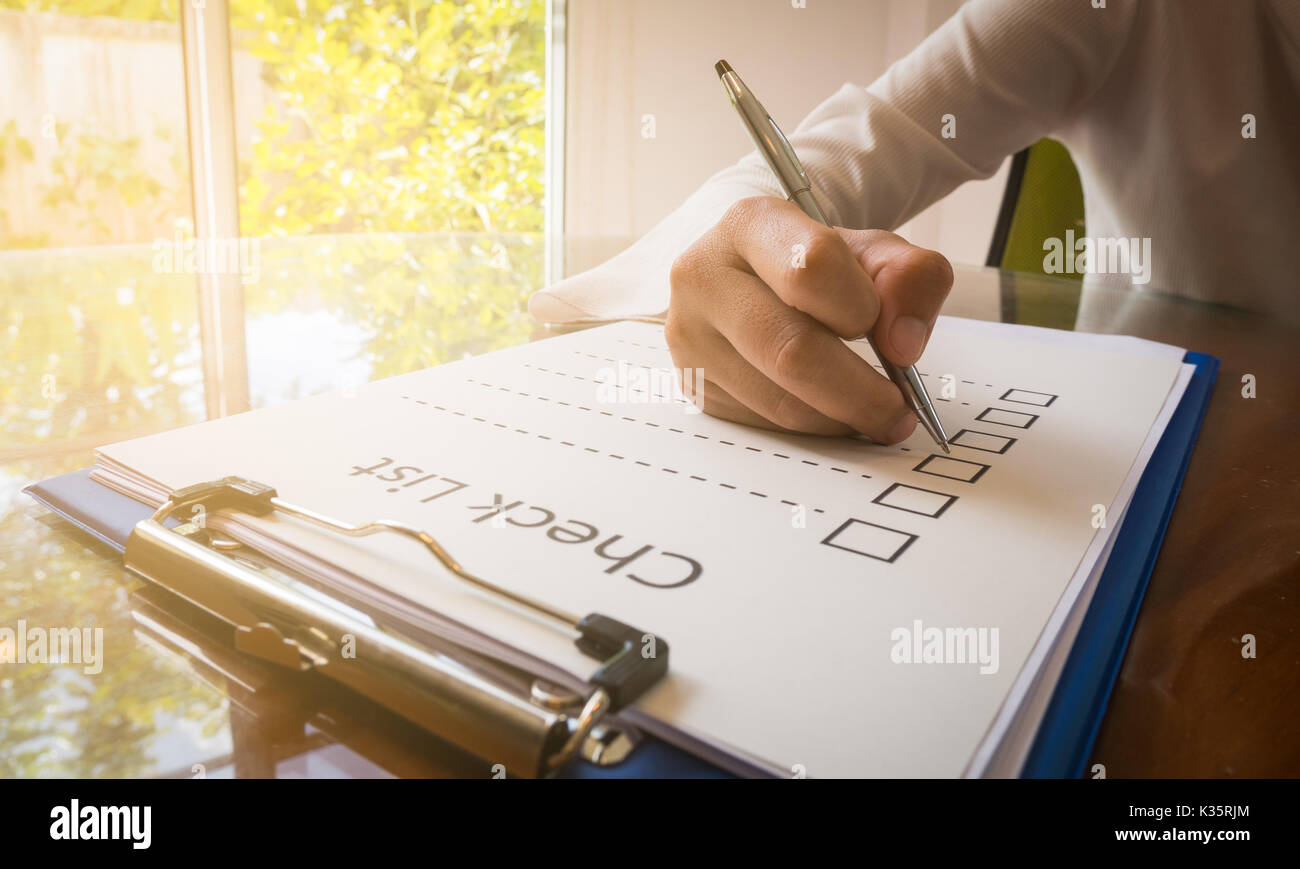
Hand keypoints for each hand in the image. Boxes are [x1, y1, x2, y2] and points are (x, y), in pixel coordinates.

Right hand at [665, 195, 954, 440]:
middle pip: (790, 350)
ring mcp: (689, 334)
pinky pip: (760, 423)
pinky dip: (808, 428)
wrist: (752, 274)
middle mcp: (704, 276)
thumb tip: (902, 346)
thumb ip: (911, 279)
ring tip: (871, 414)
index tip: (885, 332)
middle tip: (898, 412)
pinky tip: (827, 412)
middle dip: (859, 393)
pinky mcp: (692, 381)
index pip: (811, 269)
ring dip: (837, 419)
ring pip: (777, 400)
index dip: (861, 309)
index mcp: (750, 225)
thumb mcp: (872, 252)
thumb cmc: (813, 262)